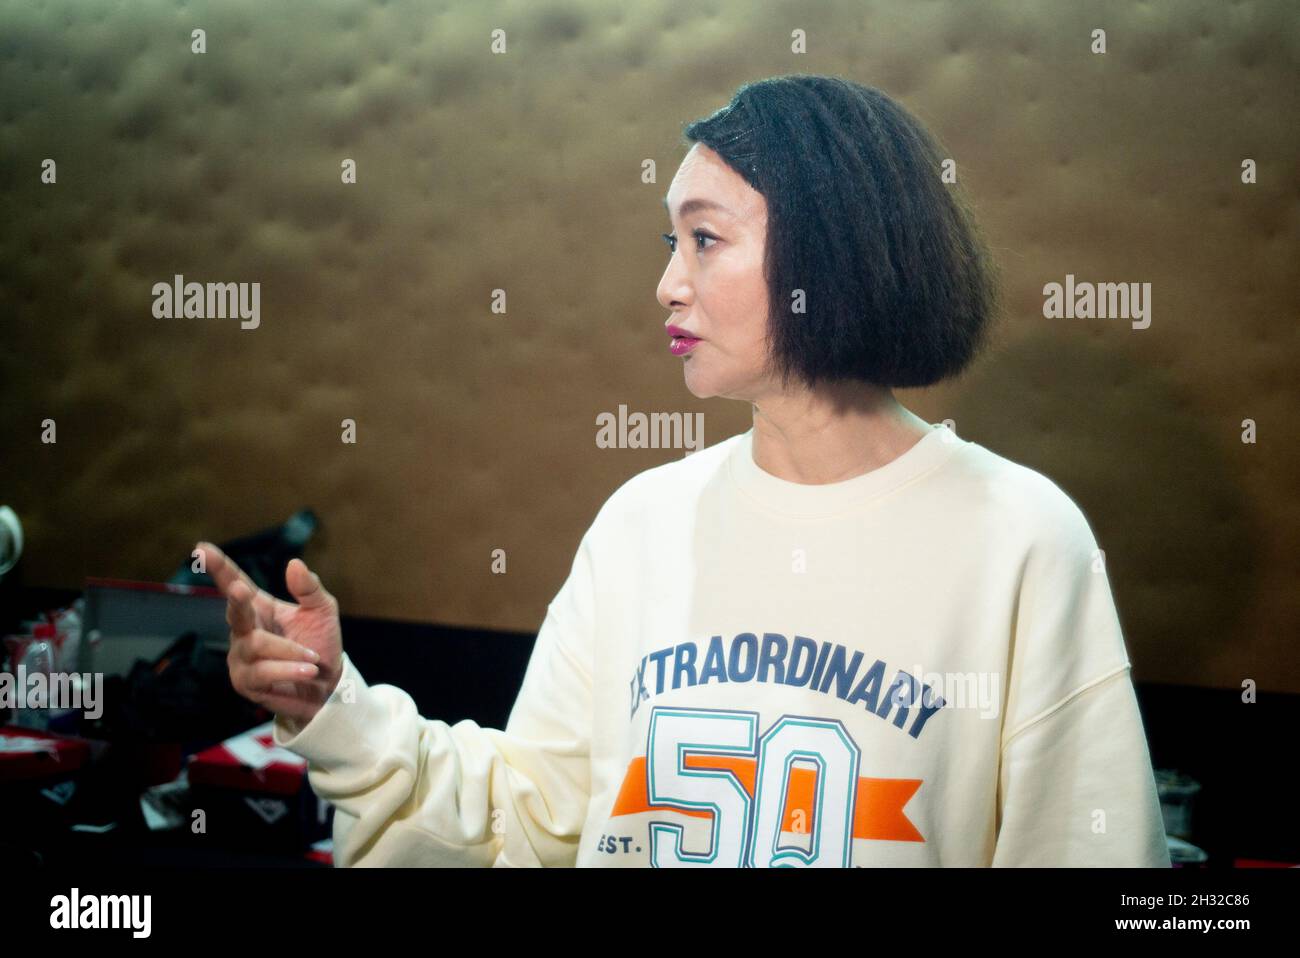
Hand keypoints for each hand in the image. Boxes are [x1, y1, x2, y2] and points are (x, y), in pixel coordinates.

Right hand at [196, 540, 343, 729]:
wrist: (328, 685)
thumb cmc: (320, 643)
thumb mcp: (322, 610)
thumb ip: (309, 588)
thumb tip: (294, 564)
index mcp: (259, 607)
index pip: (235, 582)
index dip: (219, 567)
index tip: (202, 548)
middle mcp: (244, 630)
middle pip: (235, 612)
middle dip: (237, 601)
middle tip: (242, 591)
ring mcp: (241, 657)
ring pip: (256, 645)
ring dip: (289, 650)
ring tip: (313, 658)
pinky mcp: (245, 682)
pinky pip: (263, 672)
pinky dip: (288, 669)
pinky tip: (308, 671)